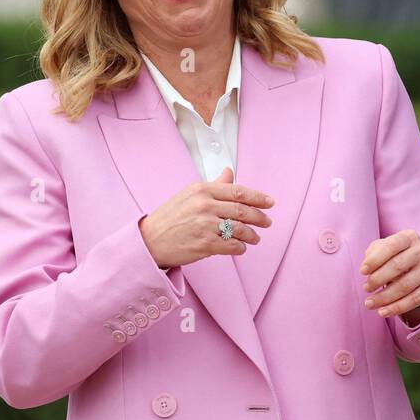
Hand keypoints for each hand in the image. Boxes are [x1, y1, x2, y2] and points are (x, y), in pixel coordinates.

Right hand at [138, 167, 273, 267]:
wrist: (149, 241)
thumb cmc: (170, 217)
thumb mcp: (189, 195)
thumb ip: (213, 185)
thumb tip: (229, 172)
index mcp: (202, 190)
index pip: (238, 191)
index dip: (258, 198)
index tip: (270, 202)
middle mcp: (204, 205)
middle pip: (242, 210)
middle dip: (259, 217)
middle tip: (267, 222)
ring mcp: (205, 225)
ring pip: (239, 229)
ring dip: (251, 235)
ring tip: (255, 238)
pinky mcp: (204, 244)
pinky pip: (231, 245)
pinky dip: (240, 247)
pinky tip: (241, 247)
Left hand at [360, 229, 419, 322]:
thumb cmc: (395, 256)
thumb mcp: (384, 249)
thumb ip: (373, 254)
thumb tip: (366, 269)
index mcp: (409, 237)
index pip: (391, 246)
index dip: (375, 259)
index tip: (362, 272)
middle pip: (398, 266)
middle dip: (378, 279)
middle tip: (366, 288)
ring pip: (405, 286)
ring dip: (384, 297)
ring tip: (369, 303)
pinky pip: (414, 300)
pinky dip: (396, 308)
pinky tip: (383, 312)